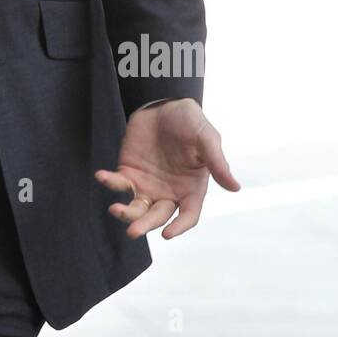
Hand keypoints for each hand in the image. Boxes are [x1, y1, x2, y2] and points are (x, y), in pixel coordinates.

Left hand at [95, 98, 239, 238]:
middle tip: (132, 232)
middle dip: (145, 225)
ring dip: (125, 212)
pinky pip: (118, 183)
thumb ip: (217, 163)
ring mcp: (148, 184)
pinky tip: (102, 176)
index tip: (167, 234)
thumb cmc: (190, 121)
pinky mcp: (129, 171)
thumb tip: (235, 187)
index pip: (188, 216)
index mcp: (191, 189)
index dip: (179, 227)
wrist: (164, 103)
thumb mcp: (207, 138)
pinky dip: (110, 182)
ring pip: (136, 208)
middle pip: (158, 216)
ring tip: (115, 210)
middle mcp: (169, 192)